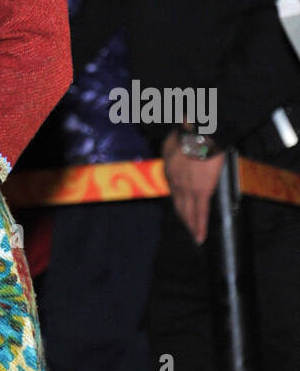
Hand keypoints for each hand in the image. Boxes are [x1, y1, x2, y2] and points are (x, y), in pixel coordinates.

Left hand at [162, 129, 223, 244]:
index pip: (174, 190)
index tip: (182, 207)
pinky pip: (200, 213)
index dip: (179, 200)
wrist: (199, 134)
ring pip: (188, 212)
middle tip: (188, 228)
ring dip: (190, 226)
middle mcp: (175, 182)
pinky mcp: (201, 191)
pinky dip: (199, 227)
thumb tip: (175, 152)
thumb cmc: (189, 133)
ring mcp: (187, 188)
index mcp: (169, 170)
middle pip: (178, 204)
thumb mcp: (172, 141)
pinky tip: (200, 237)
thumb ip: (172, 150)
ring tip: (194, 236)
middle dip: (183, 217)